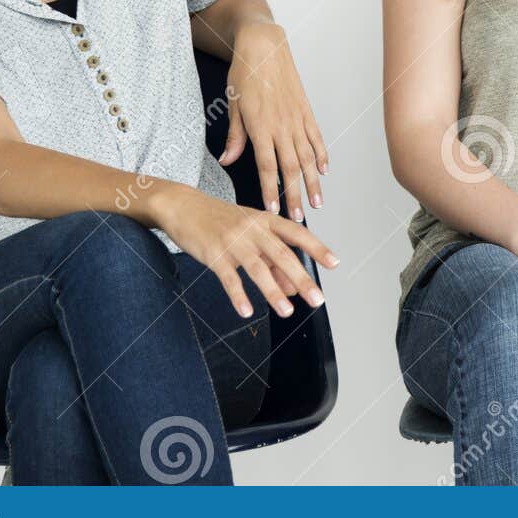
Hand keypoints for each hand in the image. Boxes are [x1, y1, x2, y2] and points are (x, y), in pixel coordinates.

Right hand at [154, 184, 339, 318]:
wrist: (183, 206)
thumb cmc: (221, 221)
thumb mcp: (250, 234)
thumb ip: (272, 260)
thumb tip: (294, 288)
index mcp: (266, 220)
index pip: (297, 234)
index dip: (317, 248)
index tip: (334, 263)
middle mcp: (253, 229)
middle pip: (282, 254)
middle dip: (302, 278)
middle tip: (317, 299)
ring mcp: (233, 241)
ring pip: (258, 268)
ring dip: (273, 292)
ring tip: (287, 311)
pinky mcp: (213, 254)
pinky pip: (229, 278)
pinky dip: (238, 295)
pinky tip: (247, 310)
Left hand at [220, 22, 329, 220]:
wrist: (265, 46)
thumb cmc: (244, 73)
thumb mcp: (233, 105)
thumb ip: (235, 136)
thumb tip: (228, 160)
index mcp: (261, 127)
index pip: (267, 167)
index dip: (271, 191)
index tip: (273, 211)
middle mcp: (282, 126)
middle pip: (291, 168)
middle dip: (295, 195)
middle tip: (300, 218)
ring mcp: (297, 119)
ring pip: (308, 157)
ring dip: (313, 182)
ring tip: (318, 202)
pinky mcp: (307, 110)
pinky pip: (316, 137)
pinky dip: (322, 155)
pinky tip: (325, 170)